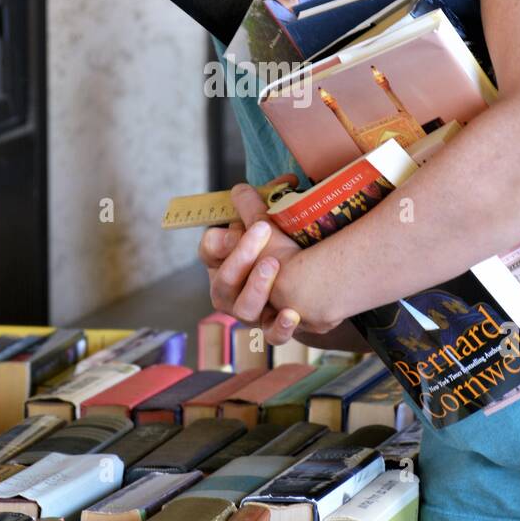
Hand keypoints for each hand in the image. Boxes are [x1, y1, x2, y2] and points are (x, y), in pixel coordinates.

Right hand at [197, 175, 305, 345]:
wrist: (310, 284)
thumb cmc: (283, 248)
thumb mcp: (270, 224)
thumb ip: (266, 204)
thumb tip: (272, 184)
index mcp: (224, 261)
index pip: (209, 251)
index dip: (220, 241)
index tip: (237, 225)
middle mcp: (230, 291)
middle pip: (223, 282)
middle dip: (240, 255)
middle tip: (262, 229)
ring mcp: (250, 313)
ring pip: (243, 309)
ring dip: (256, 287)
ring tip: (274, 264)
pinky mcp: (273, 329)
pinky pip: (272, 335)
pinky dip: (281, 327)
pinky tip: (293, 313)